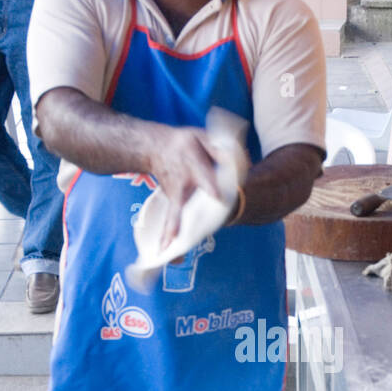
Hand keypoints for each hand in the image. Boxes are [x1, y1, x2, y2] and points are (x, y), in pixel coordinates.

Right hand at [147, 124, 222, 246]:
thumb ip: (218, 149)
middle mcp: (181, 182)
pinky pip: (170, 219)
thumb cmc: (185, 143)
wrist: (155, 147)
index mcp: (190, 164)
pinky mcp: (172, 201)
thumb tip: (236, 159)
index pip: (202, 177)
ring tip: (163, 250)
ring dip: (169, 232)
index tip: (216, 196)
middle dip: (181, 217)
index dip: (210, 186)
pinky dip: (167, 234)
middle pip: (181, 203)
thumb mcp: (201, 137)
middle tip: (177, 235)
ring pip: (173, 215)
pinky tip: (161, 253)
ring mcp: (174, 194)